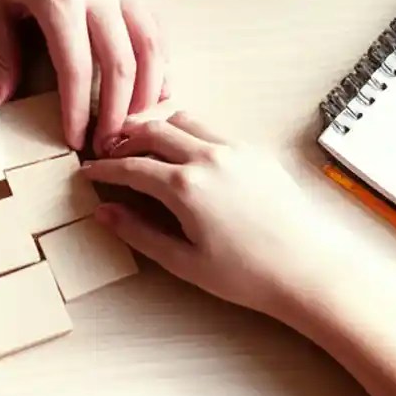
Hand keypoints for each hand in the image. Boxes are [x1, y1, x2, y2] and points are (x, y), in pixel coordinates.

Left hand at [0, 0, 168, 153]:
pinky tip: (155, 84)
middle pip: (123, 62)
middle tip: (111, 143)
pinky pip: (153, 22)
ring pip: (152, 42)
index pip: (78, 68)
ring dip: (150, 87)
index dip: (79, 110)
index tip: (77, 140)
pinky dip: (159, 57)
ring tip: (140, 122)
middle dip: (119, 110)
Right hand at [82, 112, 342, 325]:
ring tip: (143, 146)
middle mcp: (208, 157)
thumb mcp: (184, 261)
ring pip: (183, 121)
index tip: (88, 171)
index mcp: (185, 187)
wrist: (307, 268)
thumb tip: (105, 212)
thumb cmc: (248, 275)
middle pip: (152, 131)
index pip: (130, 166)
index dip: (103, 168)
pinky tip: (184, 153)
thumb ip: (139, 233)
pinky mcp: (255, 152)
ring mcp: (235, 149)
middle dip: (124, 138)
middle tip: (109, 151)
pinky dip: (188, 134)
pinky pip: (212, 130)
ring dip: (157, 129)